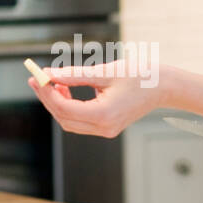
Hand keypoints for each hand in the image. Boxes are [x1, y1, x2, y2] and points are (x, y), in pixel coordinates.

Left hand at [27, 60, 162, 138]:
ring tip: (53, 82)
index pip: (64, 108)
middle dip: (48, 98)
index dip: (47, 92)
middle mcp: (103, 128)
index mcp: (103, 115)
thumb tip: (49, 74)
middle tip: (37, 78)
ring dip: (57, 103)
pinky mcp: (107, 127)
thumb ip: (75, 75)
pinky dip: (69, 107)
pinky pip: (80, 121)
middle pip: (63, 117)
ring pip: (70, 122)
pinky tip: (66, 89)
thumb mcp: (104, 71)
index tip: (38, 76)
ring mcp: (106, 130)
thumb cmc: (139, 75)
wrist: (164, 86)